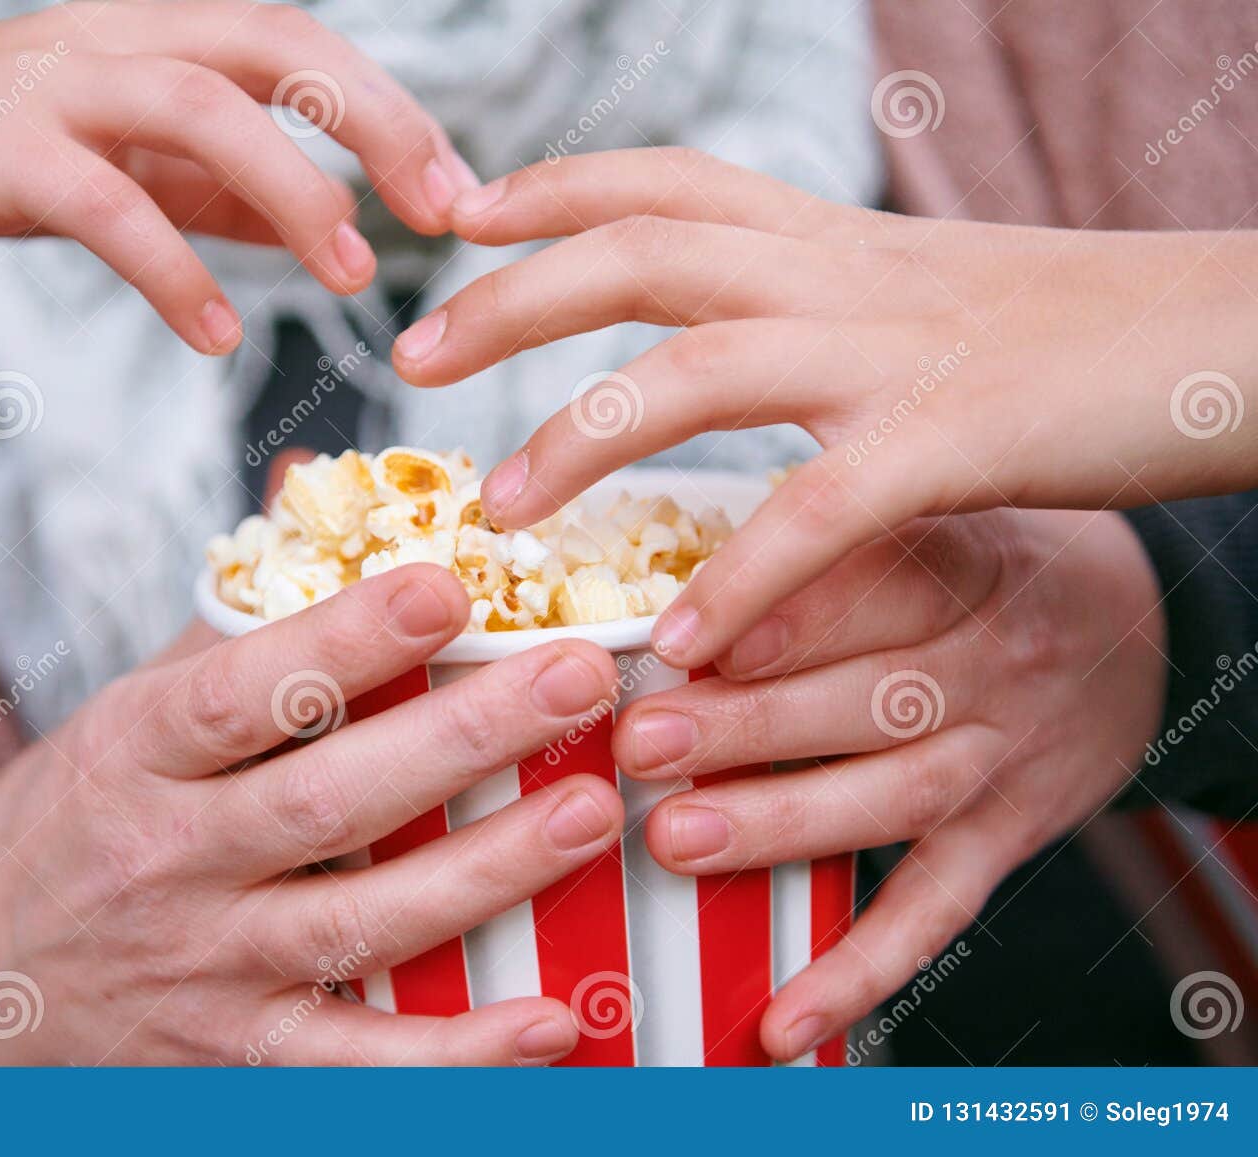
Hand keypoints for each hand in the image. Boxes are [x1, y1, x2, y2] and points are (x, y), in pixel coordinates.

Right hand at [0, 1, 477, 353]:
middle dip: (372, 121)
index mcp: (157, 31)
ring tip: (352, 274)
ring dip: (292, 191)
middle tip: (440, 211)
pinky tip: (219, 335)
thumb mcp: (129, 165)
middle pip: (271, 46)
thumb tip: (317, 226)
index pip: (298, 45)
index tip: (459, 188)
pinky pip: (106, 205)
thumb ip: (220, 190)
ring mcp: (54, 84)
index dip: (388, 109)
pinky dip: (173, 269)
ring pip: (199, 106)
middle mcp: (114, 35)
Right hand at [0, 565, 622, 1065]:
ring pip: (360, 922)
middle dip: (464, 738)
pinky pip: (357, 1065)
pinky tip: (552, 1021)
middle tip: (579, 677)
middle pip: (327, 800)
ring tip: (593, 811)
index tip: (447, 585)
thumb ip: (233, 615)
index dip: (344, 640)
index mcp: (135, 753)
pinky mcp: (235, 1059)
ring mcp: (203, 968)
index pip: (242, 690)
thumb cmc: (79, 818)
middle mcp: (166, 861)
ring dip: (487, 871)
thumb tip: (315, 483)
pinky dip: (455, 1056)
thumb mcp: (127, 708)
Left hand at [393, 147, 1256, 665]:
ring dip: (584, 436)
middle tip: (414, 354)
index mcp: (831, 238)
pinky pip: (820, 511)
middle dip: (514, 295)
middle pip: (643, 252)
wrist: (1226, 333)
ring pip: (699, 369)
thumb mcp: (916, 294)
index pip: (664, 180)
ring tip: (503, 510)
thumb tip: (717, 331)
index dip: (553, 187)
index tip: (462, 216)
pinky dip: (744, 575)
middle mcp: (844, 274)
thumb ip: (812, 301)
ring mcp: (895, 352)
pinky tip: (682, 639)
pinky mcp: (954, 441)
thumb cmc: (1067, 334)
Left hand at [607, 508, 1165, 1059]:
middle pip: (870, 697)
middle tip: (644, 743)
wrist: (1132, 626)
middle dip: (749, 725)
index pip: (879, 580)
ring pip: (892, 799)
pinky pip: (932, 910)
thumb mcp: (926, 500)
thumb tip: (680, 552)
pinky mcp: (1008, 835)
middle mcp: (994, 660)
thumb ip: (826, 527)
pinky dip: (858, 970)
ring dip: (780, 825)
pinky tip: (786, 1017)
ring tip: (677, 840)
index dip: (781, 612)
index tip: (686, 638)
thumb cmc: (977, 560)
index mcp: (966, 563)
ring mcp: (1003, 756)